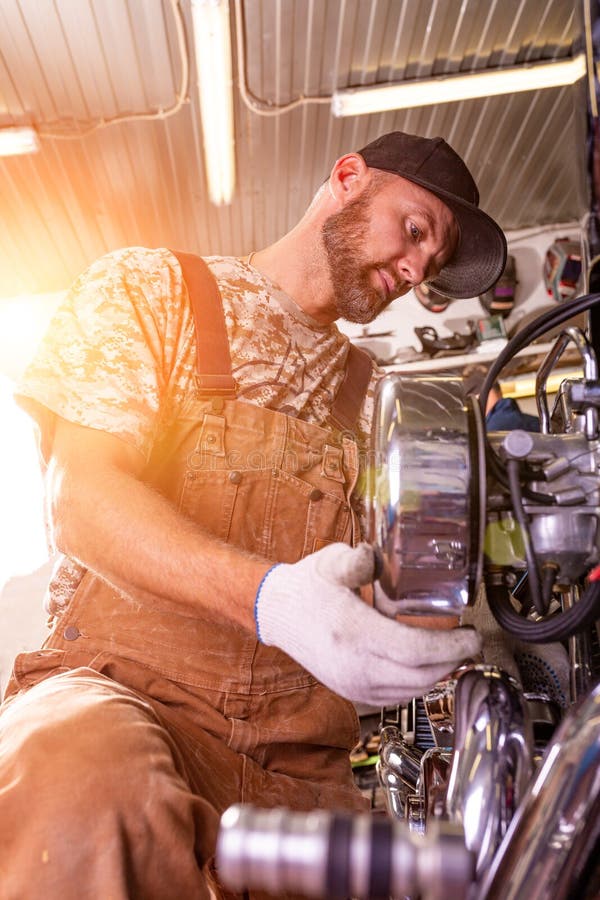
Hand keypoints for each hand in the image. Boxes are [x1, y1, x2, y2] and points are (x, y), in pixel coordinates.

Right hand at [255, 542, 481, 705]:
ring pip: (412, 691)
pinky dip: (419, 683)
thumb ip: (362, 559)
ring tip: (454, 653)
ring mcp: (352, 683)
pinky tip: (428, 665)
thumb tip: (383, 556)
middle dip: (453, 661)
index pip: (415, 651)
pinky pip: (397, 696)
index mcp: (354, 632)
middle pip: (421, 676)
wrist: (277, 613)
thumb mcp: (333, 561)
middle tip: (470, 642)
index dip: (452, 647)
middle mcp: (354, 665)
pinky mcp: (351, 691)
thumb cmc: (308, 586)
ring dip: (439, 674)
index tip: (472, 635)